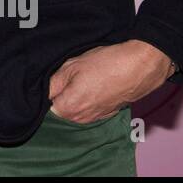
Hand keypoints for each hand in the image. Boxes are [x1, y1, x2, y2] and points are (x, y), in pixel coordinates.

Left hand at [47, 40, 172, 123]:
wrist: (140, 66)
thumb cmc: (107, 64)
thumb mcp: (72, 66)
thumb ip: (53, 83)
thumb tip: (42, 92)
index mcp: (69, 108)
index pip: (46, 106)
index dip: (49, 92)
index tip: (54, 81)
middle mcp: (82, 118)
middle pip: (62, 108)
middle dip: (62, 94)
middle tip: (70, 77)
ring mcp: (97, 117)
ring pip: (77, 108)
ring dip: (77, 96)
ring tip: (85, 79)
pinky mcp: (109, 113)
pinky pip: (91, 108)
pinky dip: (91, 98)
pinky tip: (96, 84)